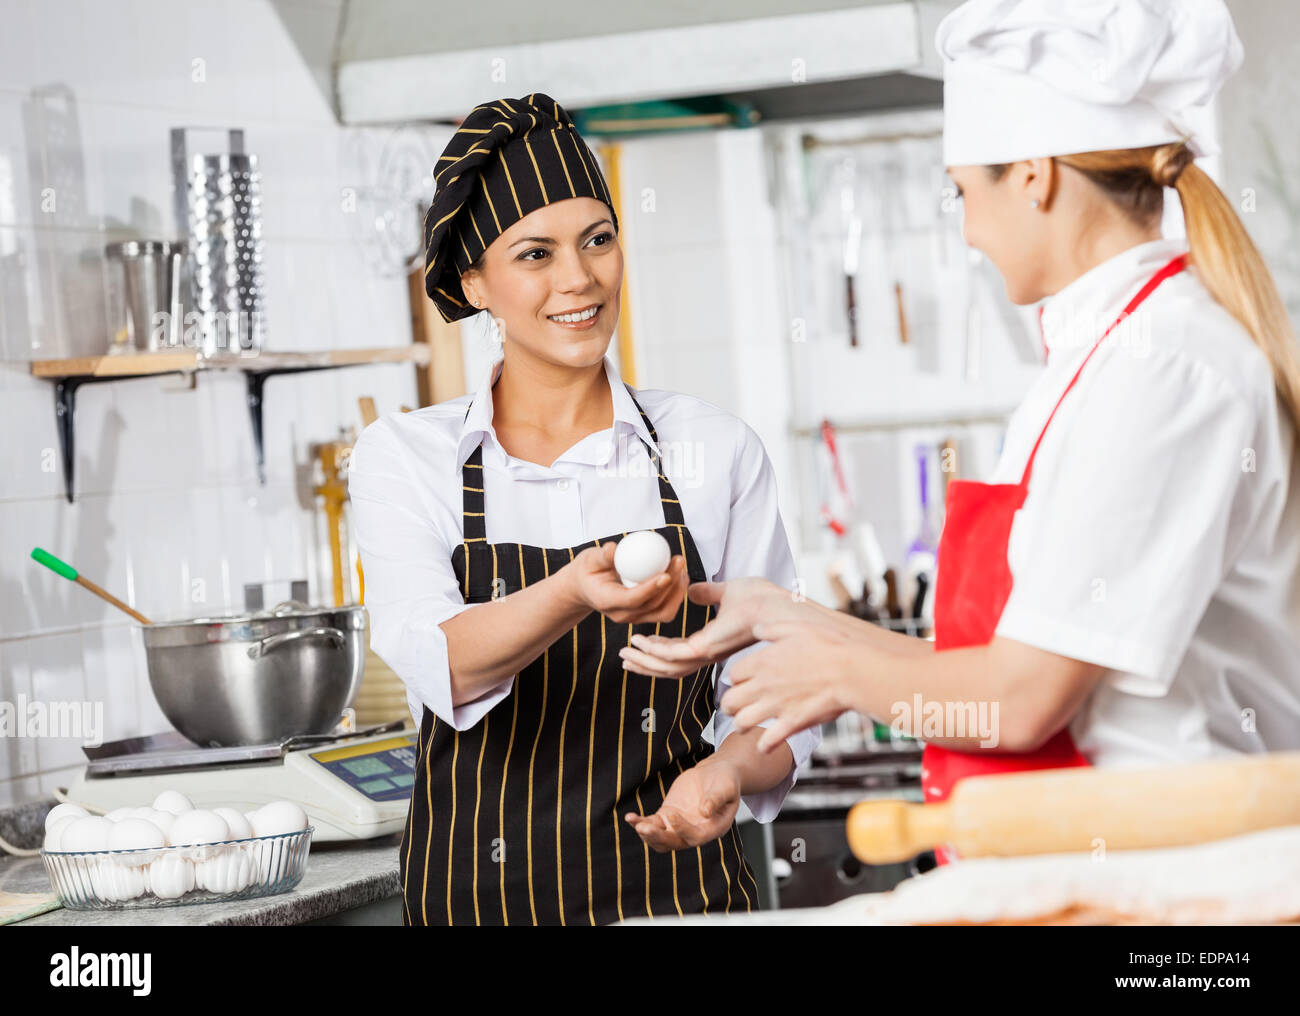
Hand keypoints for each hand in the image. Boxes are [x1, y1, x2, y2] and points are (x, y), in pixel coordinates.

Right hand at [566, 541, 688, 624]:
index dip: (650, 589)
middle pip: (653, 606)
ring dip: (678, 590)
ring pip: (664, 612)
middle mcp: (622, 615)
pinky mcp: (645, 615)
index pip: (632, 600)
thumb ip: (602, 556)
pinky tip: (679, 574)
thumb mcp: (590, 559)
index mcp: (606, 601)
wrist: (587, 587)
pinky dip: (676, 593)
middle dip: (671, 584)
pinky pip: (666, 609)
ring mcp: (635, 618)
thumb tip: (613, 549)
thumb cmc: (589, 570)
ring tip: (681, 566)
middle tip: (678, 560)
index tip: (665, 574)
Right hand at [618, 577, 827, 677]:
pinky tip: (639, 642)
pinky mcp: (705, 649)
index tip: (640, 645)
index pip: (680, 654)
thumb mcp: (728, 592)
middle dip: (645, 664)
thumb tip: (693, 590)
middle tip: (624, 659)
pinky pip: (672, 655)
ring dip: (644, 661)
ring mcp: (706, 654)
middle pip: (670, 667)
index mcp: (714, 644)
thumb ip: (709, 593)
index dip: (658, 652)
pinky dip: (653, 651)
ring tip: (625, 653)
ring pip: (668, 666)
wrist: (774, 602)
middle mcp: (709, 654)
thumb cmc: (761, 598)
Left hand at [624, 758, 740, 851]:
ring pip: (660, 839)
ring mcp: (679, 826)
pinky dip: (641, 823)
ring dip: (647, 834)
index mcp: (714, 828)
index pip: (696, 837)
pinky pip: (652, 824)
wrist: (716, 774)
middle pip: (674, 842)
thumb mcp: (725, 787)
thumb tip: (705, 811)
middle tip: (644, 827)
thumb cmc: (725, 781)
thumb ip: (716, 799)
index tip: (671, 815)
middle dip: (657, 837)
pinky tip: (630, 818)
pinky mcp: (668, 816)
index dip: (683, 829)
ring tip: (634, 822)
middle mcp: (696, 832)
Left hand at [720, 618, 858, 752]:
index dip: (738, 679)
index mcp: (763, 661)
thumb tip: (757, 628)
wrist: (852, 671)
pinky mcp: (791, 723)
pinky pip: (767, 741)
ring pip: (741, 723)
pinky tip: (768, 743)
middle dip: (731, 705)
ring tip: (747, 725)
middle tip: (738, 706)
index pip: (732, 674)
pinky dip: (764, 745)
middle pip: (729, 701)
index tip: (745, 681)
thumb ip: (773, 629)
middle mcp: (763, 685)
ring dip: (742, 725)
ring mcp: (776, 706)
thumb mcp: (798, 627)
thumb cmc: (830, 646)